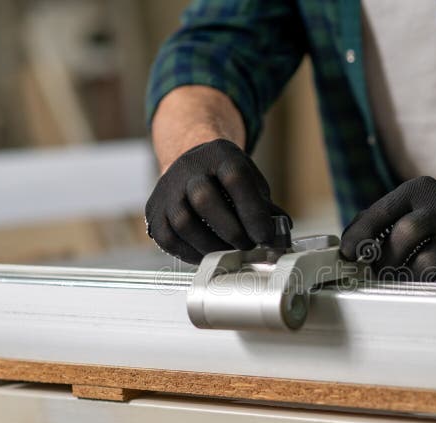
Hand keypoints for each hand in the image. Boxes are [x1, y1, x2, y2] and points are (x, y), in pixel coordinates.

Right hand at [145, 139, 289, 263]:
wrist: (192, 164)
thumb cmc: (226, 178)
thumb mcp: (250, 181)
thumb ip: (265, 207)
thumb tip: (280, 235)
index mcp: (220, 155)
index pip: (235, 178)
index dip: (252, 211)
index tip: (265, 236)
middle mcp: (190, 168)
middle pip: (204, 199)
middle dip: (231, 231)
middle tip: (248, 246)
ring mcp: (168, 188)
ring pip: (183, 221)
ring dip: (210, 246)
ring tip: (228, 253)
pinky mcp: (155, 210)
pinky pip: (168, 237)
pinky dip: (189, 252)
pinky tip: (206, 254)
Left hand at [340, 176, 435, 282]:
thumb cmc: (432, 219)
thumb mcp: (408, 206)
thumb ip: (375, 222)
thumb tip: (348, 250)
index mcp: (419, 191)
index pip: (383, 211)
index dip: (360, 234)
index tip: (348, 254)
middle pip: (405, 235)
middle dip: (385, 260)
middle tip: (379, 272)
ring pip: (424, 264)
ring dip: (406, 277)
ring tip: (403, 278)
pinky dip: (426, 287)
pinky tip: (424, 283)